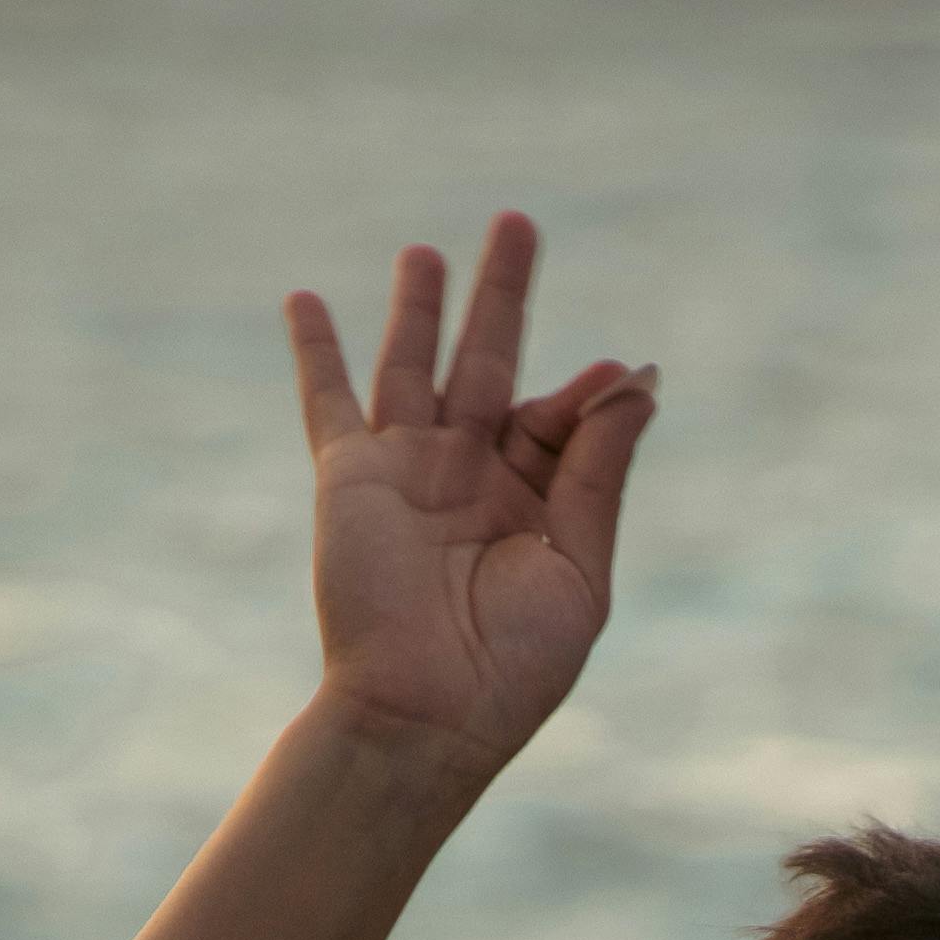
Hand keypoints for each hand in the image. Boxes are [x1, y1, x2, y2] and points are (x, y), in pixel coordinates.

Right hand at [287, 213, 656, 786]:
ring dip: (421, 306)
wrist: (425, 717)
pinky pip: (328, 402)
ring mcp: (408, 471)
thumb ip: (600, 469)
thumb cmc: (512, 665)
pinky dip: (315, 351)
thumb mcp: (579, 565)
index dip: (587, 392)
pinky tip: (303, 301)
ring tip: (427, 251)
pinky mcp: (351, 478)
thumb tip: (636, 378)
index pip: (558, 418)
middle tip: (517, 223)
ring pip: (415, 364)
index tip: (612, 378)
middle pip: (490, 362)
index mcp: (532, 502)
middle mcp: (470, 477)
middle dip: (503, 295)